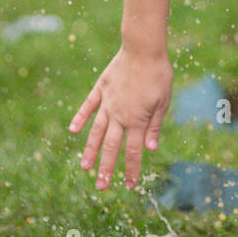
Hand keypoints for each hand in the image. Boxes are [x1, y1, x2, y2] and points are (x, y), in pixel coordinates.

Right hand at [69, 46, 173, 189]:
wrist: (143, 49)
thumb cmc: (158, 74)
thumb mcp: (163, 101)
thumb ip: (154, 126)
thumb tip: (150, 149)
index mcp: (137, 119)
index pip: (134, 151)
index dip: (132, 169)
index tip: (131, 186)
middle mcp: (119, 115)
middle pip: (111, 147)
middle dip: (107, 169)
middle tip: (101, 187)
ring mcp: (108, 102)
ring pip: (97, 132)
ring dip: (90, 151)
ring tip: (84, 168)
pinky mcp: (101, 89)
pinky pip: (88, 106)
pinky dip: (80, 118)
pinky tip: (73, 130)